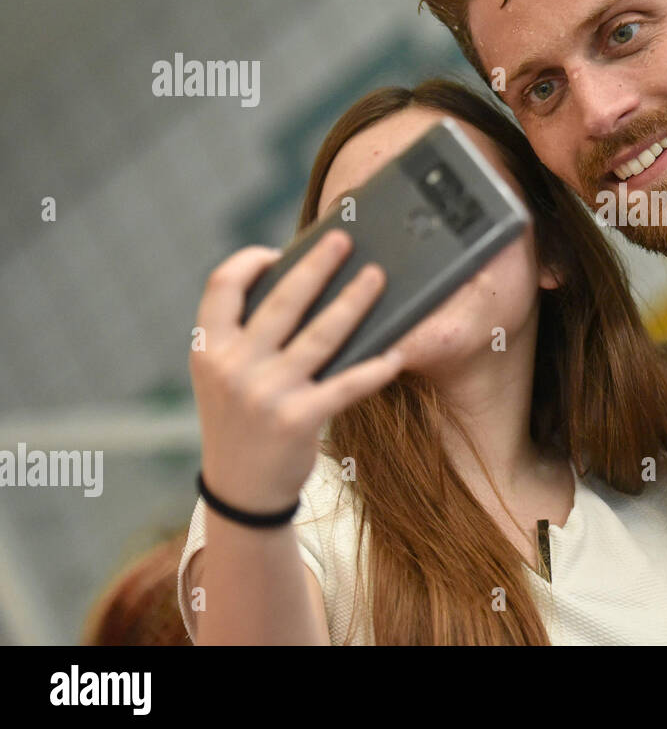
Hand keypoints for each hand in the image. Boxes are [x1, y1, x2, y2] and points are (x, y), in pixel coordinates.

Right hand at [189, 229, 402, 512]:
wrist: (241, 489)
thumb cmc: (242, 418)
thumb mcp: (224, 374)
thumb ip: (247, 335)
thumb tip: (301, 282)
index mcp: (209, 349)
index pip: (221, 286)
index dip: (249, 261)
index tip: (279, 252)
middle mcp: (233, 367)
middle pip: (283, 301)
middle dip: (317, 265)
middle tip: (345, 239)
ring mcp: (266, 394)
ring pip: (322, 334)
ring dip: (354, 302)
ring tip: (376, 277)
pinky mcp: (299, 419)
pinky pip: (346, 384)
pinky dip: (374, 368)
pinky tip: (396, 353)